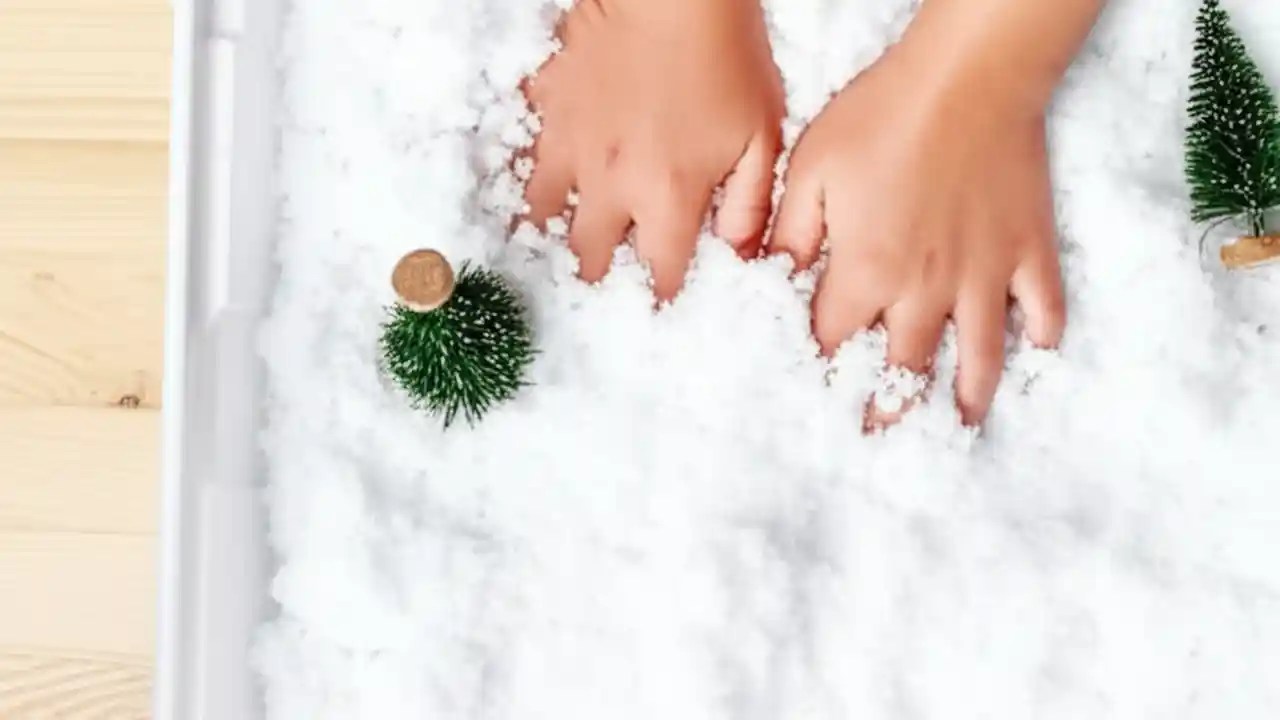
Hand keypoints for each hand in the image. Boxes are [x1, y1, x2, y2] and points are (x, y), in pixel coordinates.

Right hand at [523, 0, 783, 299]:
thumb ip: (748, 206)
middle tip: (606, 286)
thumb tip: (738, 255)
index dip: (663, 297)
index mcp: (668, 197)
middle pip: (589, 258)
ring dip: (554, 233)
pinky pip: (527, 153)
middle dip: (599, 279)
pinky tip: (539, 176)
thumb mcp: (763, 137)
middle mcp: (610, 183)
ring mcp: (570, 145)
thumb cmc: (728, 57)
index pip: (660, 274)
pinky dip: (532, 172)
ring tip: (560, 242)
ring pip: (542, 214)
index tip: (664, 308)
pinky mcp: (548, 107)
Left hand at [770, 48, 1066, 425]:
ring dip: (967, 397)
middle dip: (890, 409)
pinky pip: (1044, 309)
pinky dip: (1042, 338)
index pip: (834, 343)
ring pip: (979, 357)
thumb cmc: (882, 116)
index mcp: (867, 272)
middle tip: (882, 437)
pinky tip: (1035, 356)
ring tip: (959, 428)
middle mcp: (927, 289)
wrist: (969, 77)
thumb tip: (772, 284)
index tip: (811, 398)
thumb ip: (789, 236)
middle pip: (906, 368)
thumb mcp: (809, 170)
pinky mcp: (1030, 250)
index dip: (819, 372)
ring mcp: (986, 275)